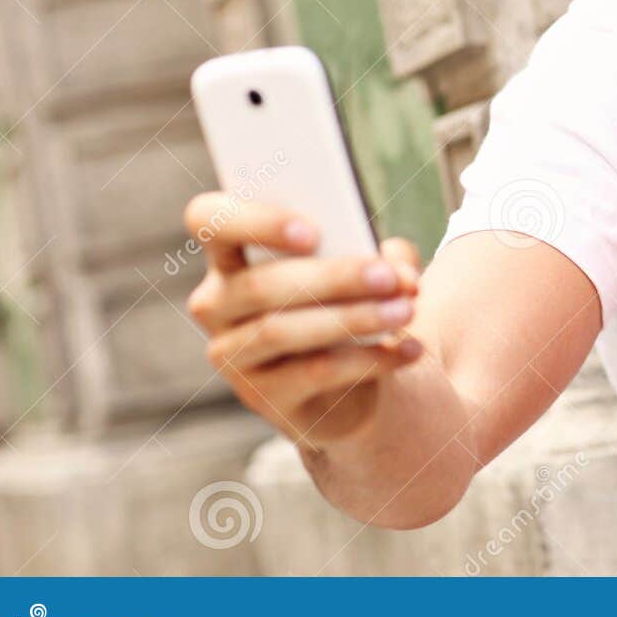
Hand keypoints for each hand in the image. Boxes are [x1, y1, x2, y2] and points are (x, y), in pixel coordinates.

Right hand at [183, 193, 424, 446]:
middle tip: (388, 276)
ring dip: (353, 318)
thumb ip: (380, 255)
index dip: (252, 221)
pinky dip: (369, 359)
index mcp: (231, 253)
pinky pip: (313, 374)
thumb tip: (399, 262)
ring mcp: (232, 356)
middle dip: (333, 278)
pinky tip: (409, 349)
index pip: (208, 219)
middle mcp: (217, 304)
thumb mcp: (360, 270)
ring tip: (406, 310)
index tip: (312, 231)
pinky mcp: (263, 398)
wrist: (350, 382)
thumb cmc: (344, 303)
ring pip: (282, 331)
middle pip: (260, 285)